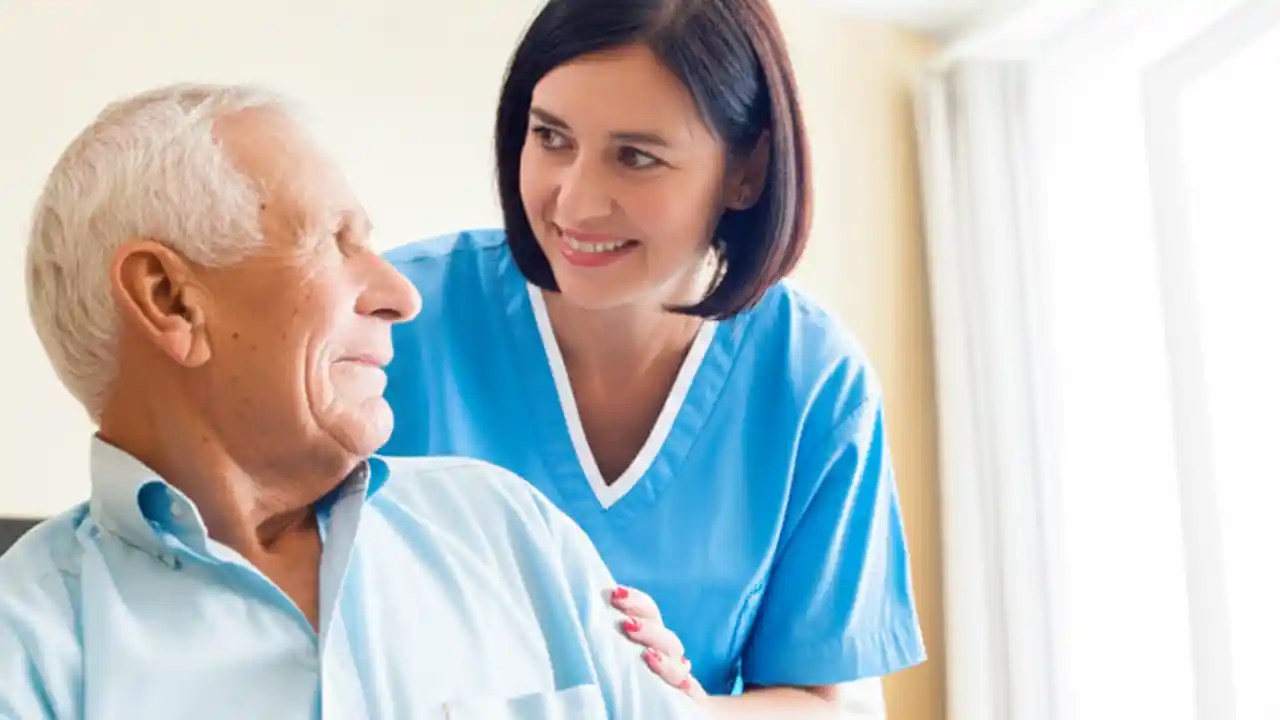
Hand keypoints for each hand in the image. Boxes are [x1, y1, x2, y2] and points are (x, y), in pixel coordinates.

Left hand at [610, 585, 707, 699]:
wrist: (662, 707)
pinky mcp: (686, 702)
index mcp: (651, 637)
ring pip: (678, 665)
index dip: (636, 601)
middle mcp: (668, 656)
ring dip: (664, 660)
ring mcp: (678, 679)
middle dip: (649, 628)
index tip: (615, 594)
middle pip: (666, 637)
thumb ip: (605, 635)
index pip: (648, 612)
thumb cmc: (627, 676)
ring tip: (648, 656)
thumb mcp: (616, 653)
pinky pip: (691, 694)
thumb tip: (568, 610)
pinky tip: (682, 685)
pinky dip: (687, 687)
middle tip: (627, 625)